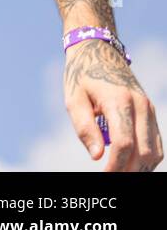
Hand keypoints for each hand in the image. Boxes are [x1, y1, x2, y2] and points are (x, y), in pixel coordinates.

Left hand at [63, 39, 161, 170]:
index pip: (124, 144)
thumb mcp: (73, 99)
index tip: (104, 176)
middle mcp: (140, 105)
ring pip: (155, 150)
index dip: (115, 166)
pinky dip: (148, 158)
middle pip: (144, 151)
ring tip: (122, 173)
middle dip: (129, 170)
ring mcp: (149, 108)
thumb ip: (85, 127)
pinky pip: (156, 142)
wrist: (98, 50)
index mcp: (119, 101)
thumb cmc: (81, 76)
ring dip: (141, 168)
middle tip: (112, 179)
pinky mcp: (150, 111)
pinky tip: (133, 165)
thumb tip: (97, 156)